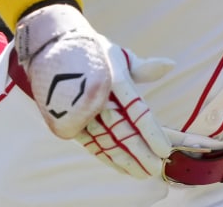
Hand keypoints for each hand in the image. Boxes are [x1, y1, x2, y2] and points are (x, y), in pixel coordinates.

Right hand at [10, 3, 175, 178]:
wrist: (51, 49)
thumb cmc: (93, 52)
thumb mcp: (118, 55)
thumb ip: (144, 67)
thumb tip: (170, 65)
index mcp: (114, 81)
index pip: (138, 112)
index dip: (152, 133)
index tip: (165, 150)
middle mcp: (98, 100)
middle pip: (124, 133)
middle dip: (141, 153)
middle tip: (157, 169)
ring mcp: (81, 114)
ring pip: (107, 143)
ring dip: (126, 160)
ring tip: (143, 174)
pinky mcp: (68, 123)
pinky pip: (92, 144)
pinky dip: (107, 157)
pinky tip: (121, 168)